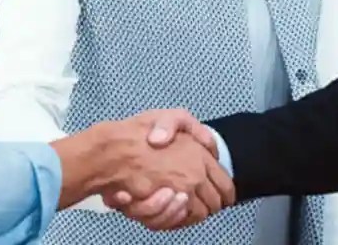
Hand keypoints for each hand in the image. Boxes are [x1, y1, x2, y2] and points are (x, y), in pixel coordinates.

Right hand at [50, 109, 233, 227]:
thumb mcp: (168, 116)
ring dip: (193, 214)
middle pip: (215, 204)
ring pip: (198, 215)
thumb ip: (192, 129)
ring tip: (184, 206)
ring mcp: (179, 191)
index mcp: (200, 155)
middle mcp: (194, 175)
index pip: (226, 186)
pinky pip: (177, 221)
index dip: (226, 195)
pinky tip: (169, 209)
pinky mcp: (163, 204)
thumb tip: (209, 148)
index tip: (223, 197)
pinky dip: (175, 219)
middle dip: (210, 206)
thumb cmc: (136, 133)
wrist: (111, 151)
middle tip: (204, 204)